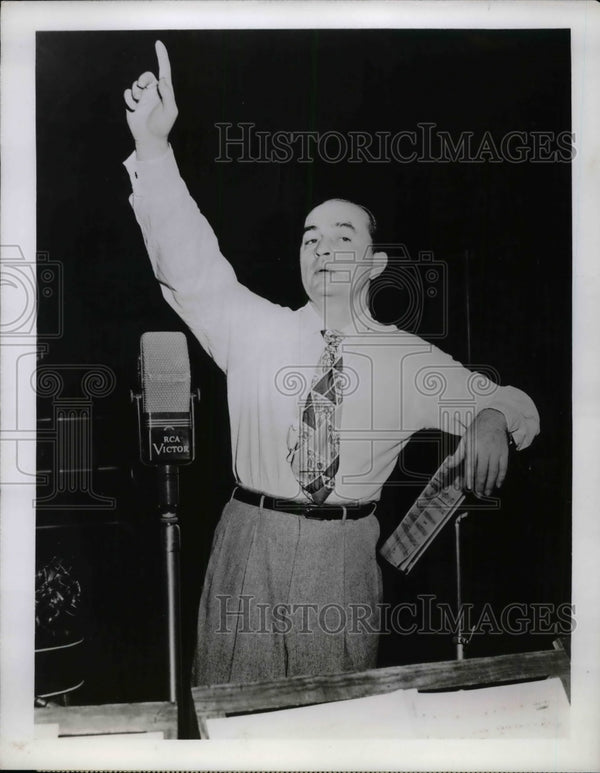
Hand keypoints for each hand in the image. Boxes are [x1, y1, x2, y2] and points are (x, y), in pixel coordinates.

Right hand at [123, 40, 177, 159]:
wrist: (150, 139)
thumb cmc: (163, 126)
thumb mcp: (170, 111)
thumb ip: (168, 94)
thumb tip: (162, 79)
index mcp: (164, 92)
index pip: (164, 70)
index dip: (162, 57)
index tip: (158, 43)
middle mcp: (154, 92)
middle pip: (146, 75)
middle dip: (143, 79)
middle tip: (142, 87)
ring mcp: (143, 98)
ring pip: (135, 85)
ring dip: (136, 92)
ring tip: (139, 104)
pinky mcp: (133, 103)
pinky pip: (127, 93)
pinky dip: (129, 100)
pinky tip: (134, 109)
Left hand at [448, 408, 509, 497]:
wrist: (493, 419)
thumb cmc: (476, 431)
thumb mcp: (465, 440)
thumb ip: (458, 455)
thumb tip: (448, 466)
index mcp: (473, 447)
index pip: (470, 465)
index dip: (469, 478)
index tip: (467, 488)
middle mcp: (485, 450)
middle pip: (482, 471)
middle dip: (480, 484)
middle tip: (478, 494)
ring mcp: (496, 451)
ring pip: (493, 471)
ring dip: (490, 484)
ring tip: (487, 492)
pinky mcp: (504, 452)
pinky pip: (503, 467)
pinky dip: (501, 477)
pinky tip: (498, 484)